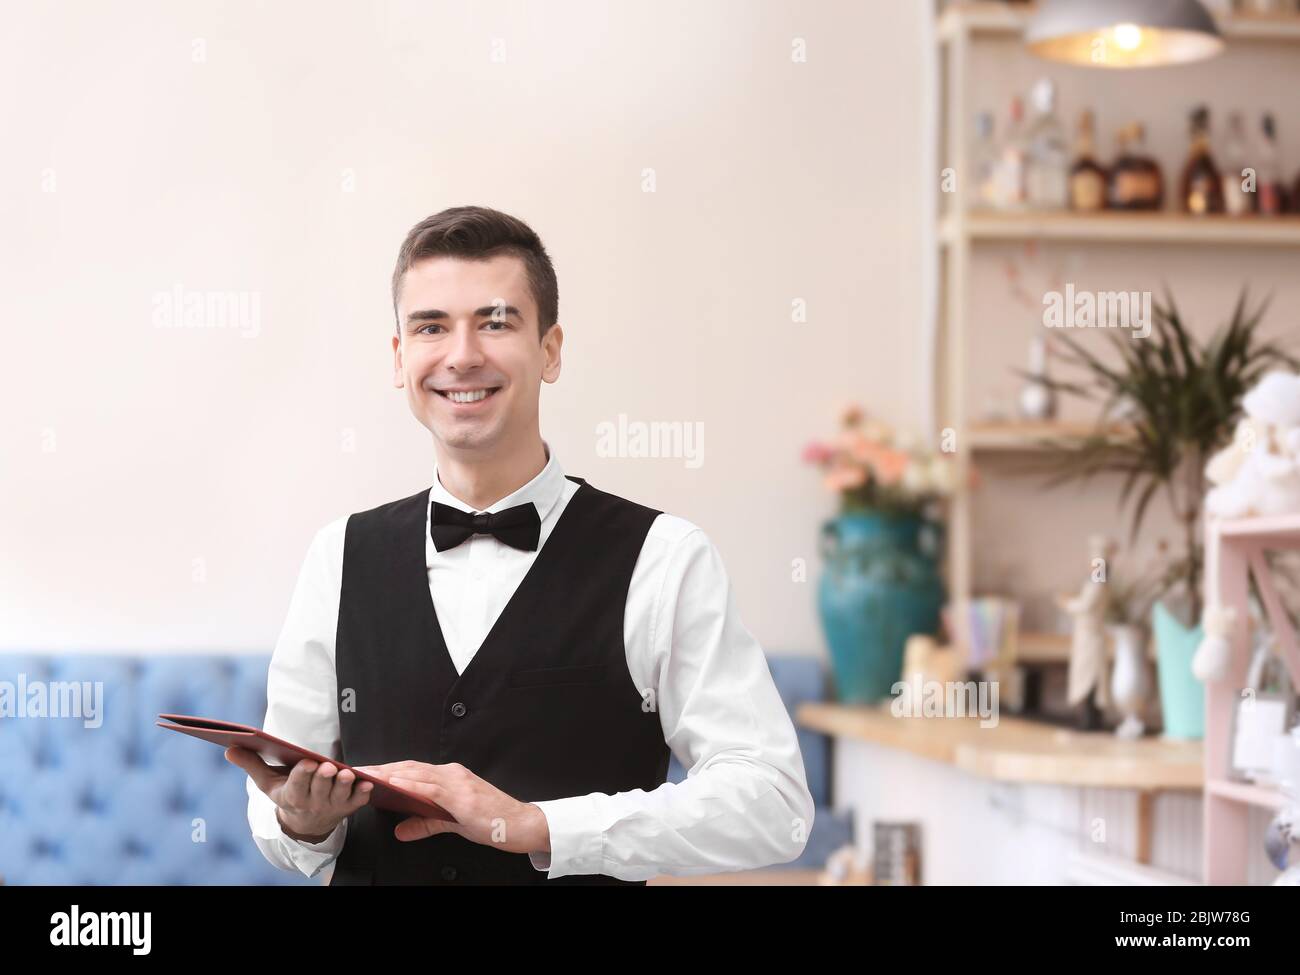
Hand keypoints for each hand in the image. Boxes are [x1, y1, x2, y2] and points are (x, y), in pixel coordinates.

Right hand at [225, 746, 372, 842]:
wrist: (306, 823)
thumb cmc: (286, 793)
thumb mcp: (267, 782)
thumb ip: (251, 763)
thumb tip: (229, 748)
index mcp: (292, 796)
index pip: (296, 786)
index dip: (302, 775)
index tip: (307, 763)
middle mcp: (312, 804)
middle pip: (319, 790)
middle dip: (324, 779)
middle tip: (329, 767)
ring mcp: (332, 806)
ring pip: (339, 796)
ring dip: (344, 785)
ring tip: (347, 773)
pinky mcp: (348, 808)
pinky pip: (358, 802)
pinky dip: (362, 794)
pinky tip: (367, 783)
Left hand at [356, 760, 548, 854]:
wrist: (521, 824)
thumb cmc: (492, 821)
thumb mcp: (453, 824)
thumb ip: (426, 824)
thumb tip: (401, 830)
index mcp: (451, 778)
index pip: (413, 770)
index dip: (388, 769)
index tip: (366, 771)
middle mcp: (453, 774)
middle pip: (410, 768)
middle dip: (382, 769)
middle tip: (357, 770)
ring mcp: (458, 783)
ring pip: (418, 774)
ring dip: (391, 774)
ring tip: (369, 775)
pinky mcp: (463, 797)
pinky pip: (433, 789)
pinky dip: (413, 785)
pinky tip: (396, 784)